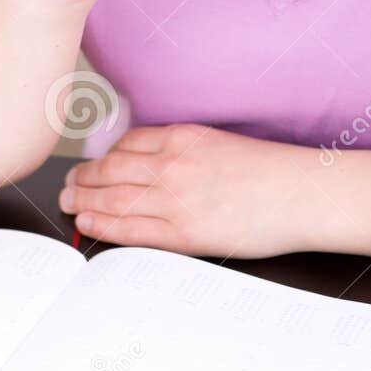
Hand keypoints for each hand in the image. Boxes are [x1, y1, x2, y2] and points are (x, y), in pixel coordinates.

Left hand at [57, 123, 313, 258]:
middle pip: (111, 168)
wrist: (302, 194)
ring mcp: (175, 198)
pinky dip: (102, 223)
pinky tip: (86, 221)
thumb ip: (189, 150)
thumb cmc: (273, 173)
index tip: (93, 162)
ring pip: (112, 196)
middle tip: (67, 182)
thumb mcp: (223, 145)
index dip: (103, 155)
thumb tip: (160, 163)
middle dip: (83, 176)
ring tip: (68, 201)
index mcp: (184, 138)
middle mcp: (173, 164)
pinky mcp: (182, 232)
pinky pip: (129, 228)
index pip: (128, 143)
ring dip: (83, 198)